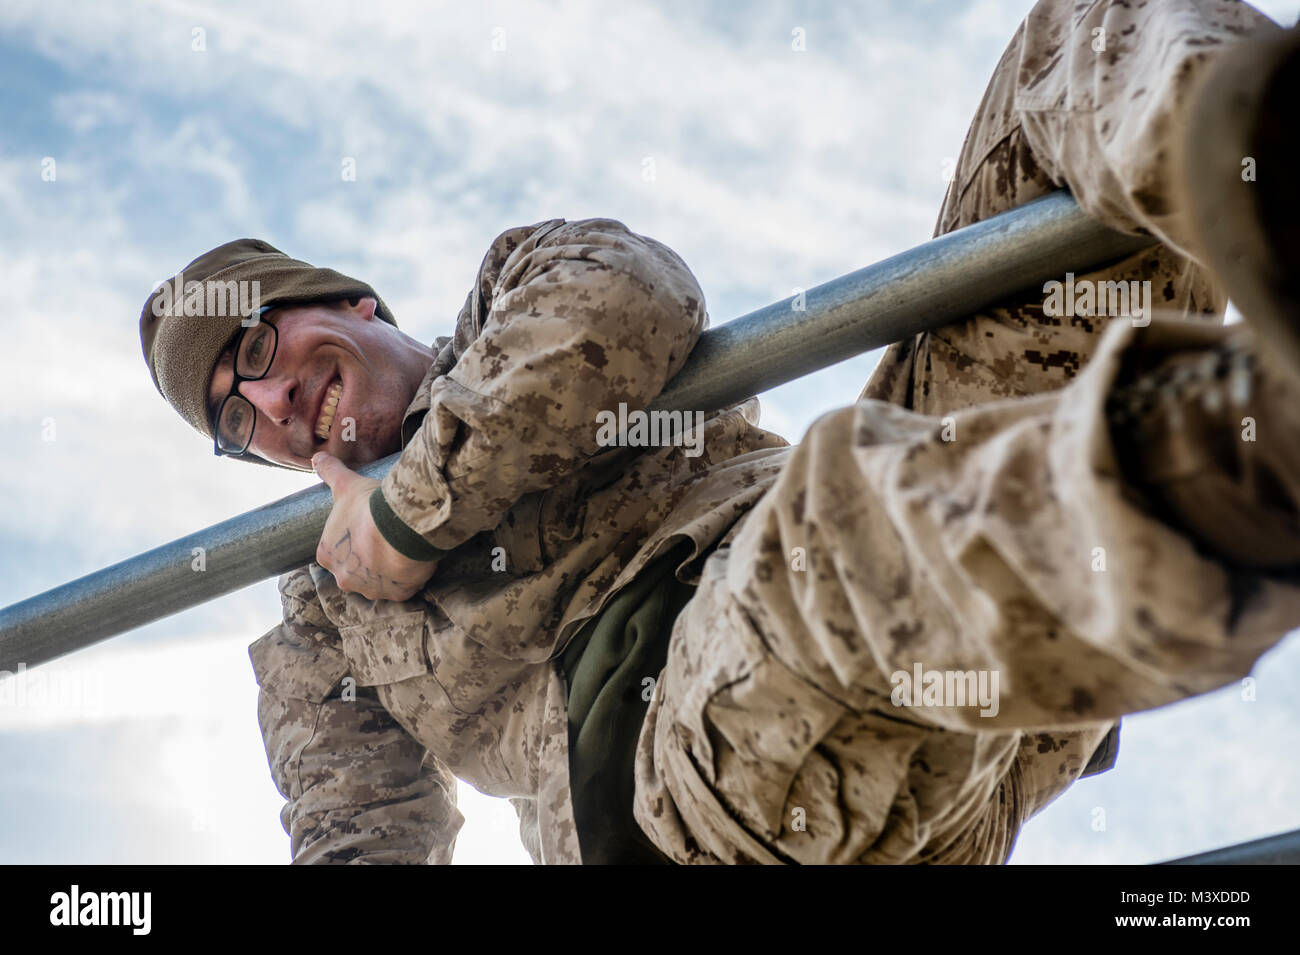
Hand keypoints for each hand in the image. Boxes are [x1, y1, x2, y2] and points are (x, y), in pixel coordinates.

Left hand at [312, 452, 438, 600]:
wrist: (400, 528)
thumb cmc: (368, 507)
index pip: (335, 551)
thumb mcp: (346, 484)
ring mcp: (371, 589)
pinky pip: (401, 588)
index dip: (351, 538)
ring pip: (378, 581)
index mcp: (327, 555)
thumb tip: (316, 457)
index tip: (366, 527)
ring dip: (386, 570)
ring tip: (401, 549)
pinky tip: (413, 562)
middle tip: (384, 539)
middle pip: (355, 570)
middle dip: (367, 558)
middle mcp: (344, 577)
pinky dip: (407, 578)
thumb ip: (330, 472)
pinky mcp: (396, 594)